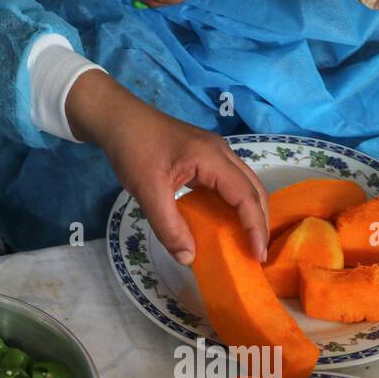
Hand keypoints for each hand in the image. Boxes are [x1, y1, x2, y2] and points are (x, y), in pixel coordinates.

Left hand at [65, 70, 267, 263]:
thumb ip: (168, 227)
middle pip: (254, 189)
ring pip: (246, 185)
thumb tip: (188, 258)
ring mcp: (215, 153)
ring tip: (248, 242)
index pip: (246, 196)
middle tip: (257, 254)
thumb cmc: (133, 150)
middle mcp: (221, 153)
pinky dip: (235, 205)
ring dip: (250, 213)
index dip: (255, 227)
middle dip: (260, 222)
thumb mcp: (147, 192)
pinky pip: (230, 183)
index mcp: (212, 158)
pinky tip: (227, 223)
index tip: (257, 256)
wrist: (118, 119)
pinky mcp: (206, 157)